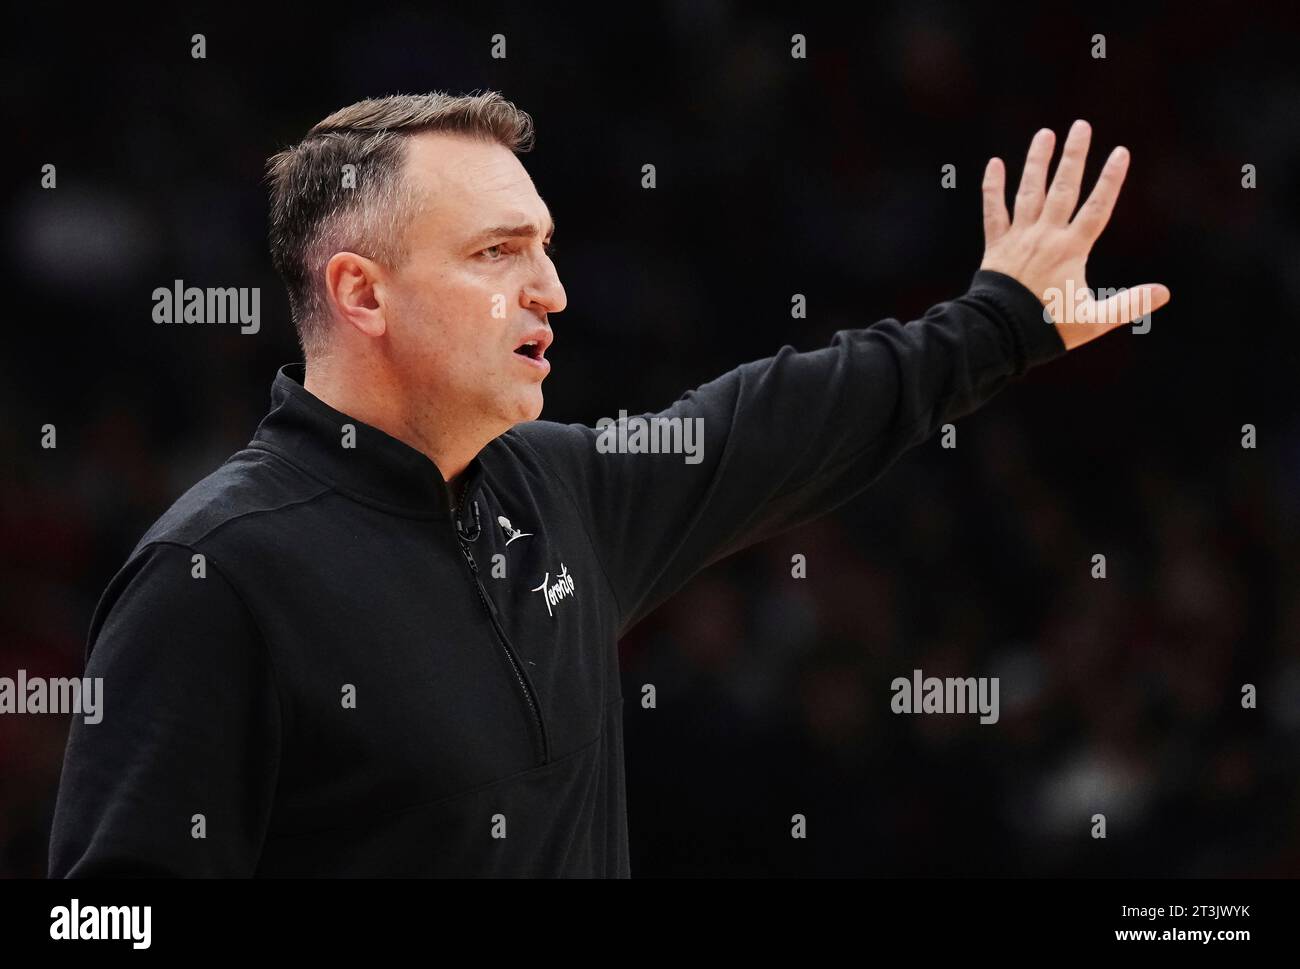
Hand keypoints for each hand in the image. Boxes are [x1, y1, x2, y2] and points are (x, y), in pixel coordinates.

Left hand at [980, 120, 1169, 350]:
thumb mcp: (1094, 321)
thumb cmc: (1048, 329)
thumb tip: (1165, 292)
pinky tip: (994, 164)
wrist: (1000, 335)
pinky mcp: (996, 247)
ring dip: (1037, 162)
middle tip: (1081, 126)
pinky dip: (993, 189)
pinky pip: (994, 212)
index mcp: (1071, 250)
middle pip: (1063, 189)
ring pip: (1029, 193)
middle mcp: (1045, 237)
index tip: (1120, 152)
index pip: (1096, 208)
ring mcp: (1019, 239)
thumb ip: (1129, 304)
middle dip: (1074, 156)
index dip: (1110, 180)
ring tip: (1045, 134)